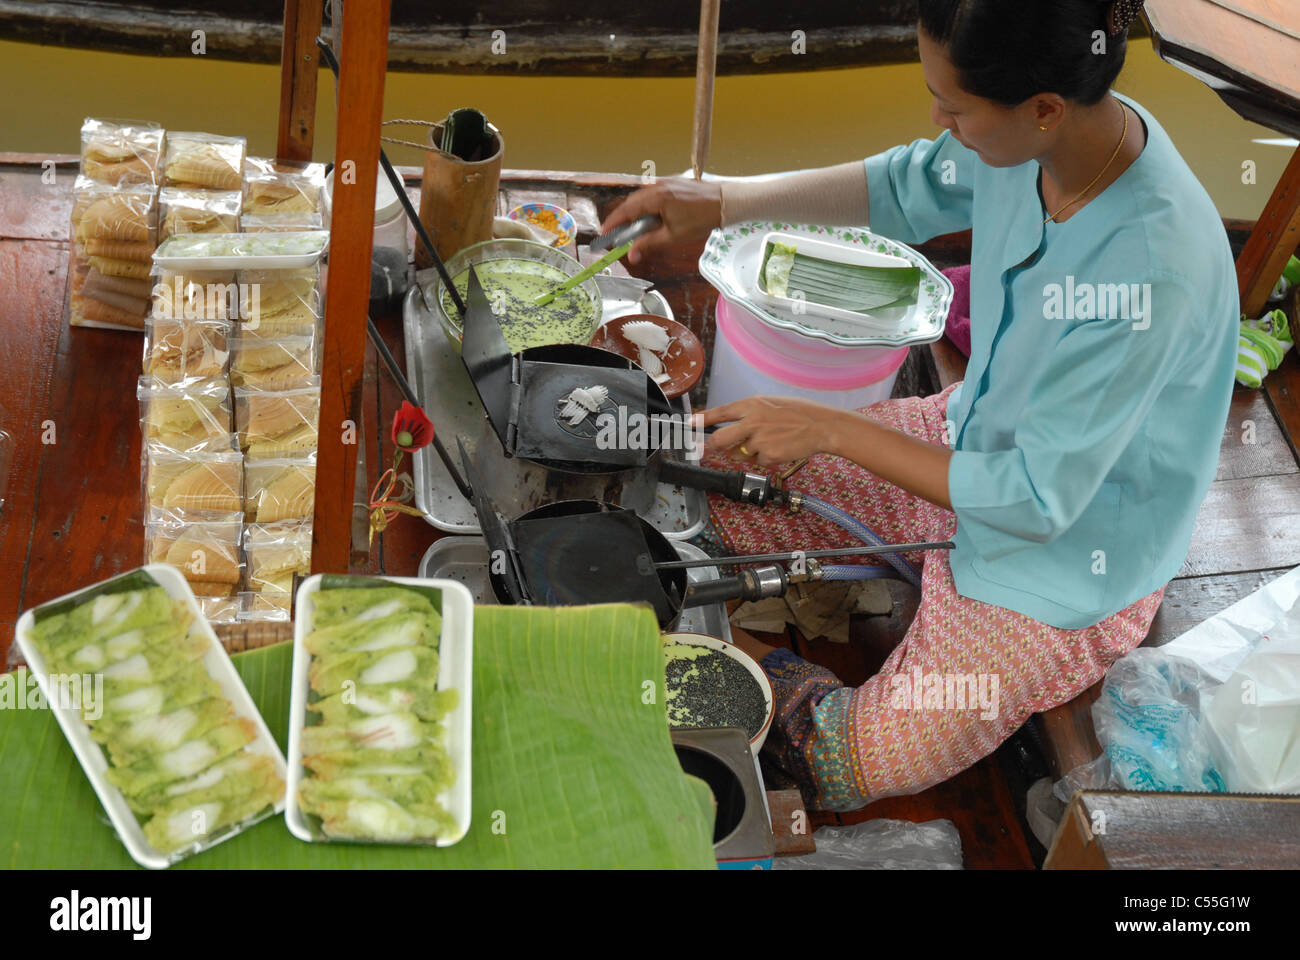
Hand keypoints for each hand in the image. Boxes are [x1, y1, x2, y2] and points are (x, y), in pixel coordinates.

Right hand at [600, 178, 721, 264]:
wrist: (726, 202)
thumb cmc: (701, 219)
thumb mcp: (673, 236)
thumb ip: (649, 243)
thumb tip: (631, 255)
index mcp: (655, 197)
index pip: (626, 210)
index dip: (613, 223)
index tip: (605, 234)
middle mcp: (657, 185)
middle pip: (632, 203)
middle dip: (623, 220)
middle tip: (618, 236)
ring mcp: (666, 182)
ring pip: (643, 198)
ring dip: (636, 214)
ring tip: (635, 231)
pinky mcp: (674, 183)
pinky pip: (654, 195)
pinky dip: (648, 207)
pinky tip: (652, 219)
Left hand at [698, 396, 848, 465]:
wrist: (820, 426)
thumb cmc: (798, 413)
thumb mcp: (770, 404)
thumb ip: (749, 413)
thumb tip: (730, 423)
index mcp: (752, 405)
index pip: (719, 412)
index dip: (701, 420)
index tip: (689, 424)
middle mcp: (751, 421)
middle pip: (719, 439)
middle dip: (711, 447)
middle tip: (707, 449)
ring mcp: (758, 440)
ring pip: (739, 454)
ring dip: (746, 453)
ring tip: (768, 442)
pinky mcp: (767, 455)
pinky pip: (757, 462)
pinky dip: (764, 459)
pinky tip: (779, 448)